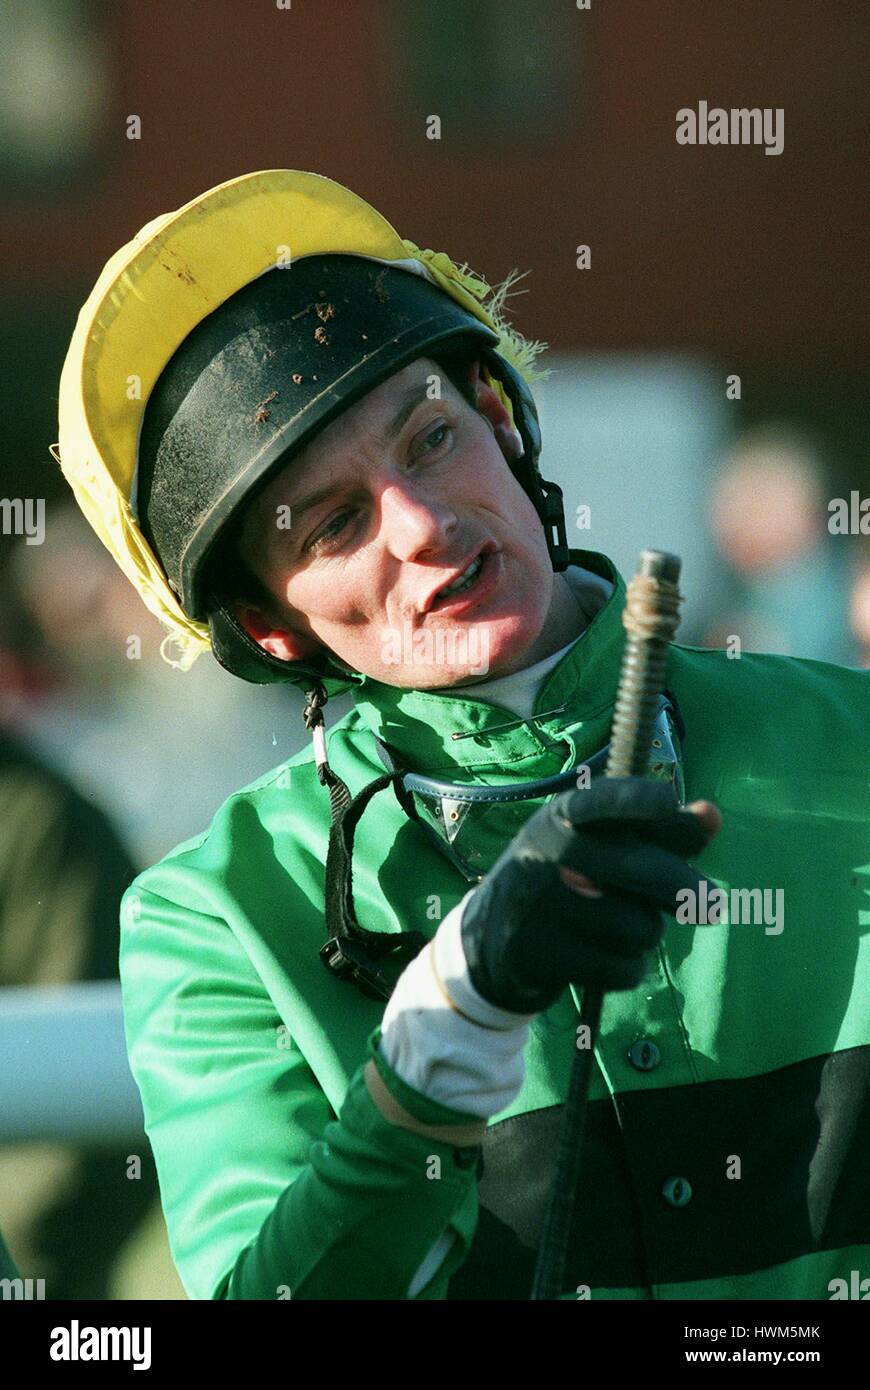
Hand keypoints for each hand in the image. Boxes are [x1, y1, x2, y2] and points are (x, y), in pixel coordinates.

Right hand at [459, 777, 720, 1014]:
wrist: (491, 936)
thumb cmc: (564, 878)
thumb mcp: (596, 843)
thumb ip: (658, 831)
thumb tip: (712, 816)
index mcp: (563, 817)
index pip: (603, 800)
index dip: (638, 799)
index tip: (668, 800)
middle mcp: (549, 853)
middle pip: (642, 870)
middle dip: (686, 890)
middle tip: (712, 906)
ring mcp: (544, 905)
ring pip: (640, 926)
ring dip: (646, 933)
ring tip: (620, 927)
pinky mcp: (545, 954)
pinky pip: (622, 967)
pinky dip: (627, 967)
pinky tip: (606, 957)